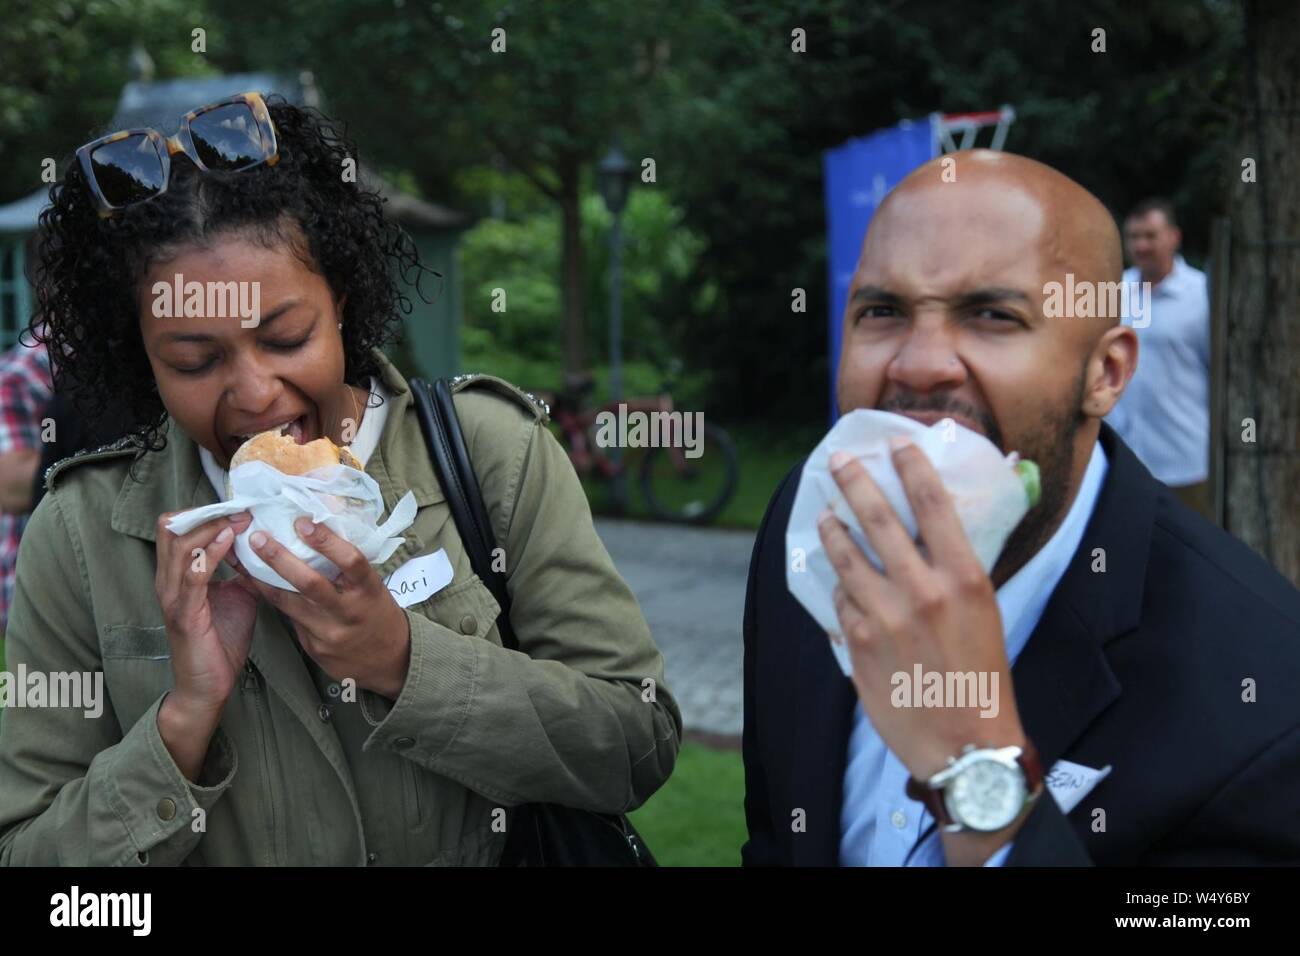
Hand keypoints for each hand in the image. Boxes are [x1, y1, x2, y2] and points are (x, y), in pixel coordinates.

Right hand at [155, 510, 257, 716]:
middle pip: (173, 529)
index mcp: (178, 575)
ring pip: (179, 546)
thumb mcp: (237, 596)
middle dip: (208, 512)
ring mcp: (174, 597)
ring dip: (212, 527)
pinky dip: (210, 553)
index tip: (239, 505)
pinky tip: (230, 540)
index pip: (178, 528)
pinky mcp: (184, 615)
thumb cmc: (221, 642)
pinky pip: (193, 576)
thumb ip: (242, 572)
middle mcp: (169, 581)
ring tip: (240, 518)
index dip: (205, 511)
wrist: (209, 686)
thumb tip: (265, 548)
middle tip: (242, 507)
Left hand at [235, 517, 410, 697]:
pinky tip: (257, 585)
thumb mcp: (374, 588)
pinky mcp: (313, 647)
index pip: (351, 561)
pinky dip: (272, 600)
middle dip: (280, 558)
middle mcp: (349, 612)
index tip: (303, 522)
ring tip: (244, 559)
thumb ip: (349, 569)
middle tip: (258, 538)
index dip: (326, 541)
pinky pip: (289, 619)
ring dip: (263, 579)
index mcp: (369, 591)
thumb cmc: (377, 613)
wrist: (389, 660)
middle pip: (310, 583)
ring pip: (288, 603)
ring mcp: (329, 633)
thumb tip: (316, 535)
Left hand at [816, 438, 1026, 779]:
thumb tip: (942, 528)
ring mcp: (884, 616)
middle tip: (836, 460)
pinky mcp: (856, 642)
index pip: (933, 504)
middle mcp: (922, 591)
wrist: (964, 744)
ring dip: (832, 529)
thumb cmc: (982, 677)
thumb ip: (959, 569)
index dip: (911, 467)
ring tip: (825, 514)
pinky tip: (836, 579)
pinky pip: (839, 599)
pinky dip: (839, 586)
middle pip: (878, 518)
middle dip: (853, 482)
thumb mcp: (987, 612)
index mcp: (964, 578)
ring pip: (845, 556)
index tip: (895, 444)